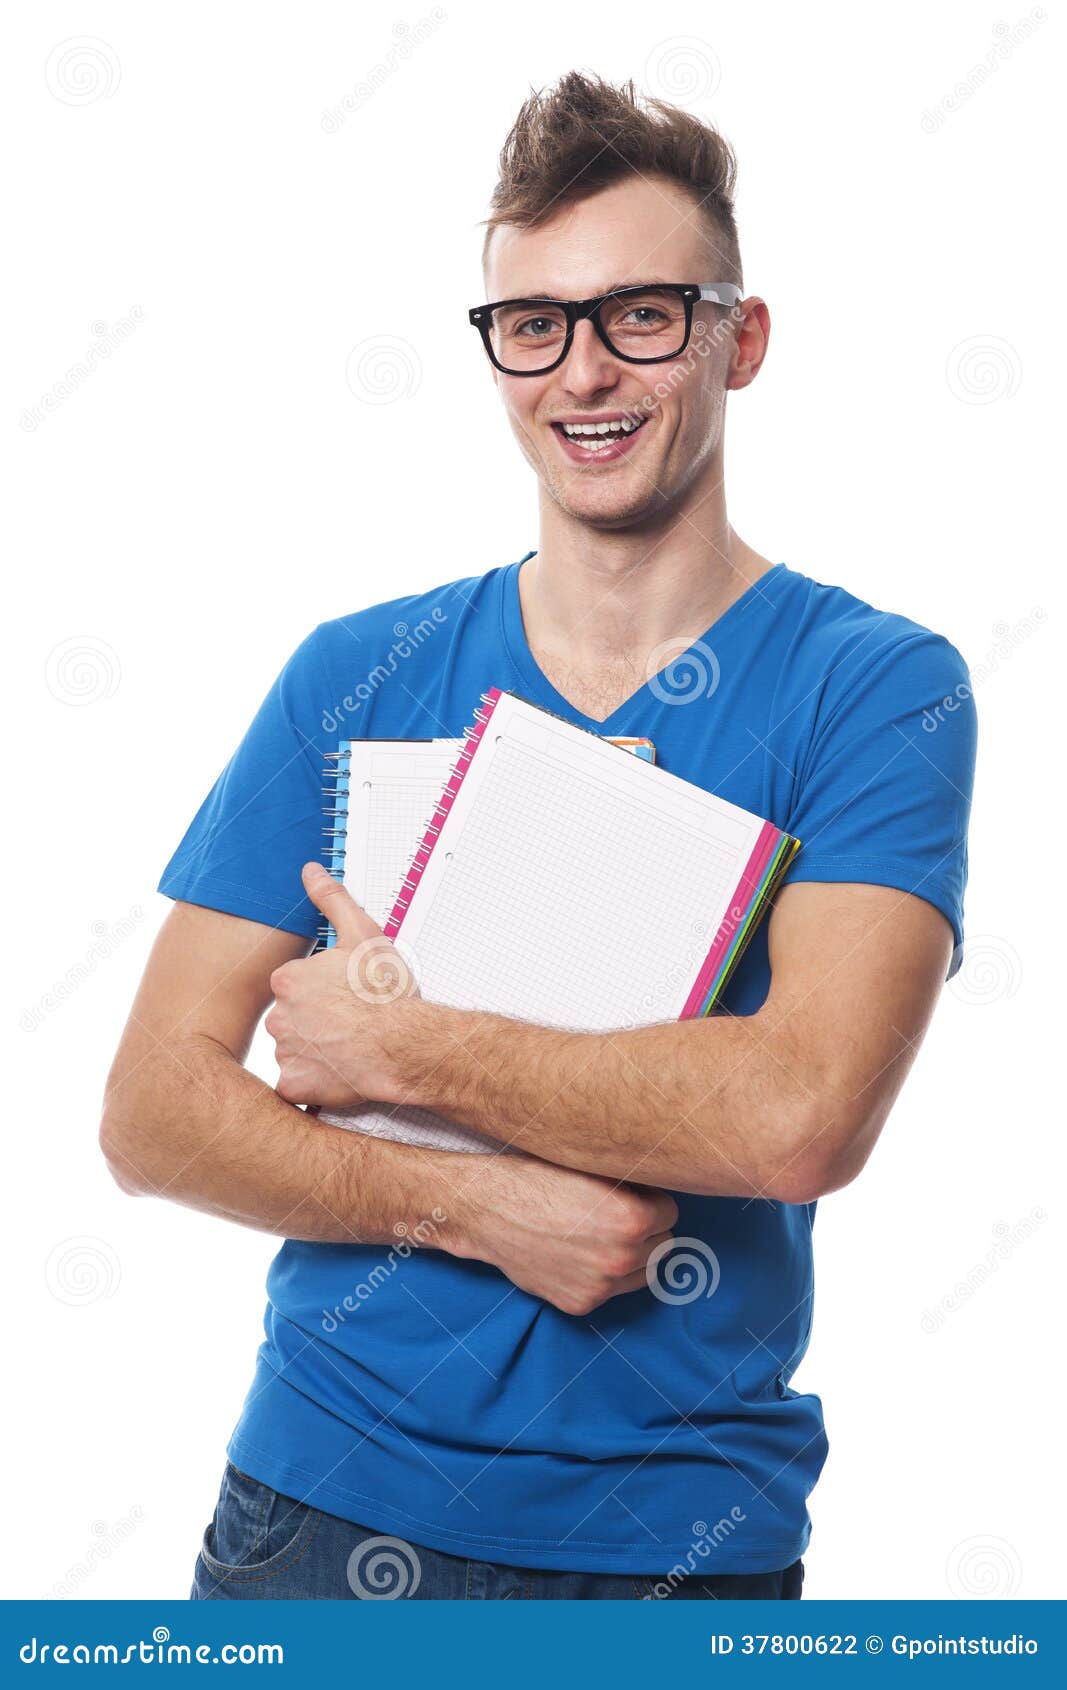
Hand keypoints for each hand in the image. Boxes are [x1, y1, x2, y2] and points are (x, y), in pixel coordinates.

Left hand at [265, 863, 417, 1108]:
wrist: (405, 1044)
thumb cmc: (387, 994)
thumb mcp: (363, 934)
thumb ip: (332, 900)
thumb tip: (310, 872)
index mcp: (288, 980)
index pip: (294, 988)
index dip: (323, 993)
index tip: (345, 998)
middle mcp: (278, 1017)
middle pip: (291, 1020)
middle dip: (316, 1024)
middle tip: (350, 1026)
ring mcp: (285, 1054)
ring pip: (294, 1053)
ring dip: (316, 1053)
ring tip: (349, 1051)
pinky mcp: (294, 1086)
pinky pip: (295, 1087)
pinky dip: (312, 1083)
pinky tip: (338, 1074)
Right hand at [450, 1149, 678, 1315]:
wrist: (488, 1210)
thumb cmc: (537, 1178)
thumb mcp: (592, 1167)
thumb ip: (632, 1183)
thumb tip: (662, 1185)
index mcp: (632, 1218)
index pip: (670, 1211)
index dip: (650, 1200)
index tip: (633, 1194)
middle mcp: (621, 1257)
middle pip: (664, 1244)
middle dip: (648, 1230)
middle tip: (618, 1215)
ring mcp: (601, 1286)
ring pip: (644, 1272)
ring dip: (634, 1256)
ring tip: (601, 1236)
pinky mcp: (581, 1304)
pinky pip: (612, 1290)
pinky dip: (604, 1276)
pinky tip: (578, 1254)